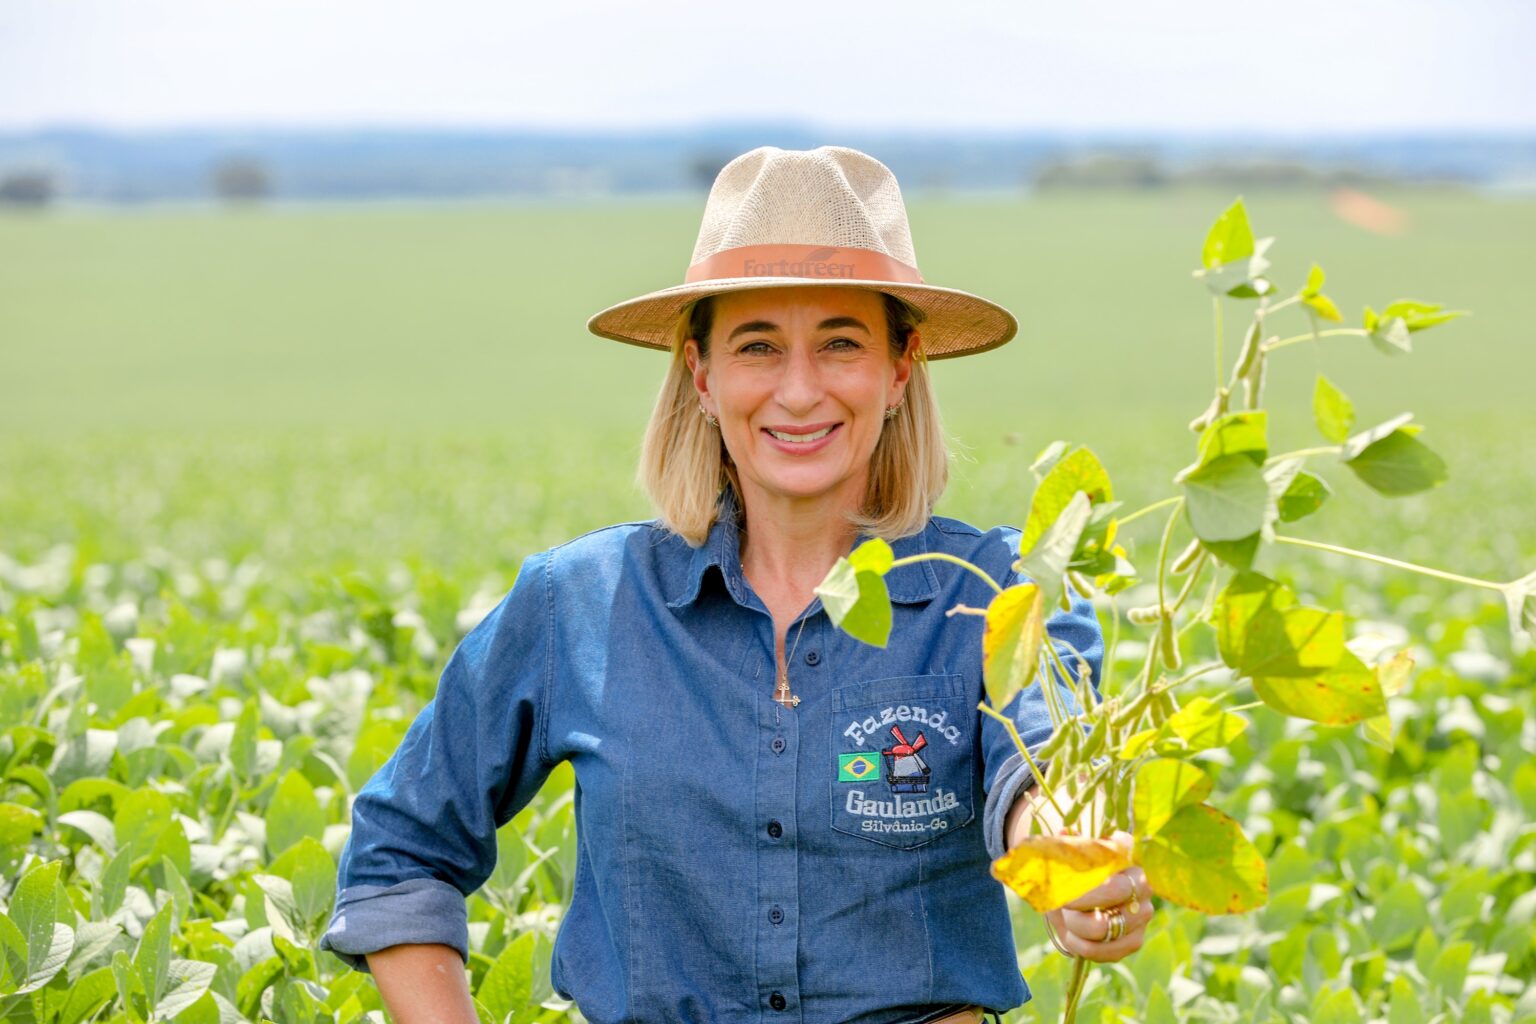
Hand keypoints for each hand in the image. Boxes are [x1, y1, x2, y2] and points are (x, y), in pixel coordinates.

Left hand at [1043, 830, 1154, 961]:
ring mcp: (1144, 913)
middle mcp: (1143, 881)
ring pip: (1100, 926)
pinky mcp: (1136, 940)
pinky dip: (1079, 944)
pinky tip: (1073, 934)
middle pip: (1112, 890)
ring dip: (1073, 924)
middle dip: (1078, 899)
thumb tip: (1064, 832)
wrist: (1075, 904)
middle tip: (1061, 901)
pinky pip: (1102, 950)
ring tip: (1067, 917)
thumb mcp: (1065, 857)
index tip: (1071, 874)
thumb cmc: (1071, 875)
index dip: (1096, 862)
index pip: (1120, 853)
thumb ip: (1066, 845)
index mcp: (1128, 852)